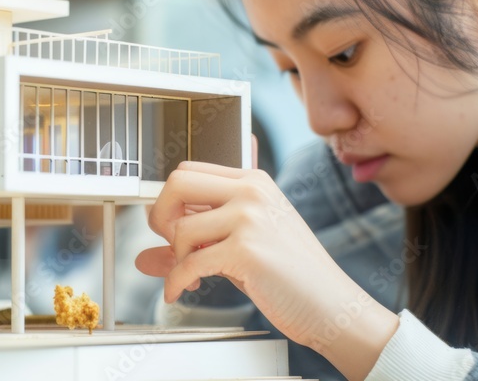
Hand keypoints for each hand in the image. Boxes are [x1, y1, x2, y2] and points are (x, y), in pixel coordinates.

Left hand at [135, 160, 398, 380]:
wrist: (334, 307)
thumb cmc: (294, 276)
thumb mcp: (243, 246)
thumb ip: (198, 243)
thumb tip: (143, 257)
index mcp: (253, 181)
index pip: (189, 170)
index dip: (169, 200)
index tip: (169, 225)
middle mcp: (252, 191)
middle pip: (177, 183)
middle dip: (160, 217)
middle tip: (170, 243)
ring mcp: (250, 218)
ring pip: (180, 228)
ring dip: (176, 258)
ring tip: (192, 275)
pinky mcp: (246, 250)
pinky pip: (188, 264)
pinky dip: (176, 282)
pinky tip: (181, 291)